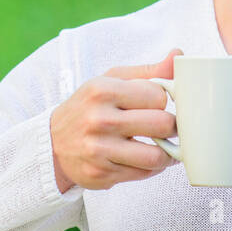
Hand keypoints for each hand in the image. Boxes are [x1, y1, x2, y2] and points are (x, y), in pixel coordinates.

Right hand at [50, 48, 181, 191]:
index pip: (157, 96)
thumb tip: (178, 55)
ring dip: (167, 153)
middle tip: (168, 127)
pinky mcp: (101, 175)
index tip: (156, 105)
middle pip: (162, 124)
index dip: (162, 101)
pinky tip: (145, 159)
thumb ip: (148, 71)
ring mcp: (99, 150)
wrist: (53, 142)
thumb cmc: (90, 107)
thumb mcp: (112, 81)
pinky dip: (151, 168)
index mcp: (102, 91)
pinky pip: (143, 174)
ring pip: (156, 156)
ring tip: (163, 146)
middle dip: (171, 127)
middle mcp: (99, 120)